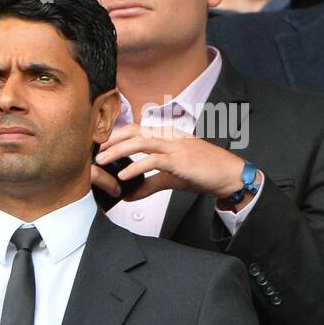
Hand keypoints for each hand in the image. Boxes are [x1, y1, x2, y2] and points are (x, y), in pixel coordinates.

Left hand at [95, 123, 257, 206]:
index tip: (99, 145)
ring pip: (140, 142)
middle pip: (134, 132)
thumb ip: (149, 183)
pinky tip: (124, 175)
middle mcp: (169, 136)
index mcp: (167, 136)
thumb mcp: (170, 177)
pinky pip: (153, 160)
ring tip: (102, 162)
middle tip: (94, 152)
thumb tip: (129, 194)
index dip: (116, 135)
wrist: (229, 174)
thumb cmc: (203, 171)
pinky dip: (136, 167)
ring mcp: (175, 146)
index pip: (136, 129)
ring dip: (118, 151)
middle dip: (111, 141)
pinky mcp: (180, 159)